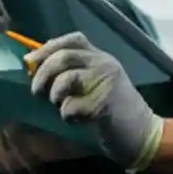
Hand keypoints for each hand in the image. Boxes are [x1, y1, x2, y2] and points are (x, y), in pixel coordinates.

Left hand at [27, 32, 163, 172]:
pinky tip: (78, 120)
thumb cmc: (113, 110)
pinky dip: (67, 116)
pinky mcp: (104, 105)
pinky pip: (71, 107)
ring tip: (63, 107)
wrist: (142, 133)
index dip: (47, 48)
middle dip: (43, 74)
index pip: (72, 40)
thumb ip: (71, 71)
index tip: (30, 62)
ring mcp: (106, 83)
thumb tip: (32, 64)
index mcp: (101, 57)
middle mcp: (104, 64)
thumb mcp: (95, 83)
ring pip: (65, 80)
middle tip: (37, 91)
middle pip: (63, 57)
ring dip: (55, 96)